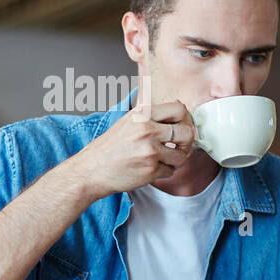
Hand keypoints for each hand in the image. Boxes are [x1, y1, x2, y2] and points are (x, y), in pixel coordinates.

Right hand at [67, 99, 196, 199]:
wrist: (91, 170)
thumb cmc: (110, 147)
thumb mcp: (128, 121)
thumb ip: (152, 115)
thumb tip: (180, 107)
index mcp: (142, 114)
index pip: (180, 109)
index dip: (186, 119)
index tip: (182, 127)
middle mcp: (147, 129)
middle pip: (187, 132)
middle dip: (186, 143)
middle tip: (179, 147)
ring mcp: (150, 151)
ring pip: (182, 155)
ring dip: (176, 160)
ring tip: (162, 159)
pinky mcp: (150, 170)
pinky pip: (171, 171)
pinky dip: (164, 172)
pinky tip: (150, 168)